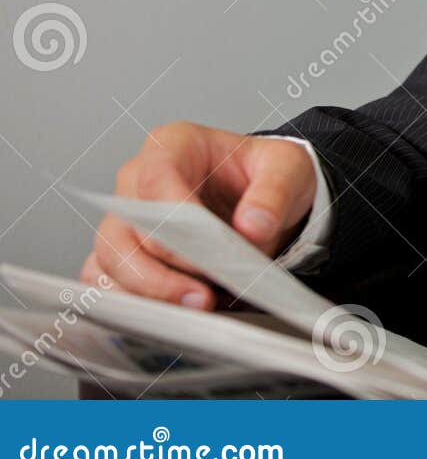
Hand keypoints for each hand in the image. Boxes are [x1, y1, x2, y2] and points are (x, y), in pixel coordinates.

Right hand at [80, 123, 316, 309]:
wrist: (260, 195)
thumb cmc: (263, 173)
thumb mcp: (287, 168)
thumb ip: (274, 193)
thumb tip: (252, 228)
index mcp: (173, 145)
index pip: (156, 179)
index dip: (175, 220)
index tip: (208, 251)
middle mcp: (137, 179)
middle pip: (126, 229)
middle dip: (162, 270)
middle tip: (203, 296)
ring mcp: (125, 218)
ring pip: (110, 261)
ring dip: (149, 291)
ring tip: (197, 307)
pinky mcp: (122, 253)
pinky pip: (107, 282)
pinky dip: (135, 302)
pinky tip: (172, 313)